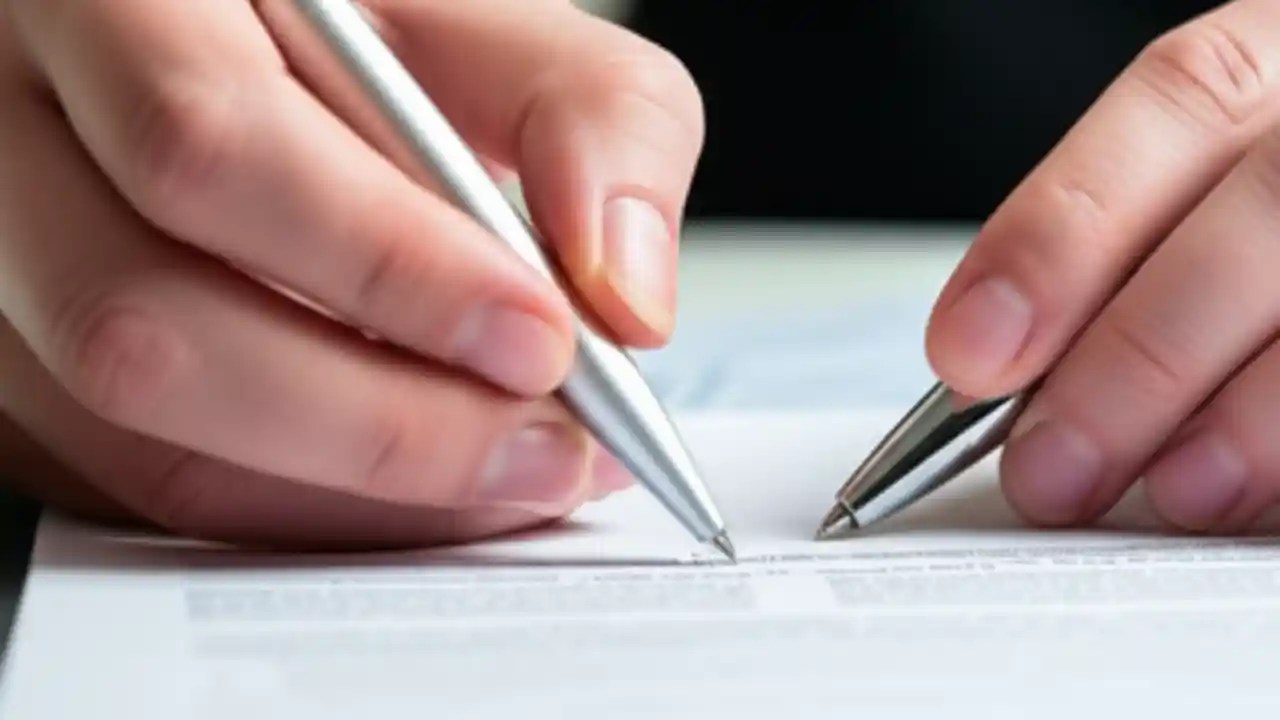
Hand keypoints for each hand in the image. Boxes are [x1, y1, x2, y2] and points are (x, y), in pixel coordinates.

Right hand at [0, 0, 702, 548]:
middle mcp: (18, 135)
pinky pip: (141, 481)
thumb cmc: (353, 35)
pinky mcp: (22, 370)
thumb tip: (624, 299)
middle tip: (550, 448)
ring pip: (133, 431)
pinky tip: (415, 486)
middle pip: (144, 326)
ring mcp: (4, 267)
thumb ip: (588, 117)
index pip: (210, 145)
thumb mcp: (486, 23)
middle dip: (381, 423)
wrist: (253, 57)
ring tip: (511, 473)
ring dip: (351, 490)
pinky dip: (300, 508)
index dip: (387, 268)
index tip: (543, 341)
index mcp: (116, 0)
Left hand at [925, 0, 1279, 532]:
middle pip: (1267, 209)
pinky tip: (1255, 497)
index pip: (1182, 99)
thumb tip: (1001, 364)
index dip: (1063, 230)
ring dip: (1251, 414)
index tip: (972, 350)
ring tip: (1173, 494)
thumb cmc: (1258, 214)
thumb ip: (1116, 253)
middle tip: (1050, 467)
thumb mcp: (1199, 186)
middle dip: (1142, 353)